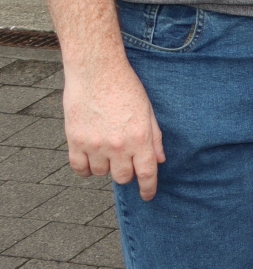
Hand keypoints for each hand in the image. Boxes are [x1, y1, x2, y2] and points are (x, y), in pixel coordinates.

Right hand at [63, 57, 164, 199]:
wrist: (97, 72)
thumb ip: (155, 138)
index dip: (148, 189)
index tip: (148, 196)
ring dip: (106, 167)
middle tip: (125, 161)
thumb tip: (160, 160)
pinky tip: (91, 158)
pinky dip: (85, 168)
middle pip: (123, 177)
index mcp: (140, 138)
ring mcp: (95, 145)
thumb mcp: (149, 111)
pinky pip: (79, 168)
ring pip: (101, 174)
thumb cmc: (126, 88)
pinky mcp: (75, 141)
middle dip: (127, 173)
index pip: (146, 174)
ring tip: (107, 149)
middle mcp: (118, 146)